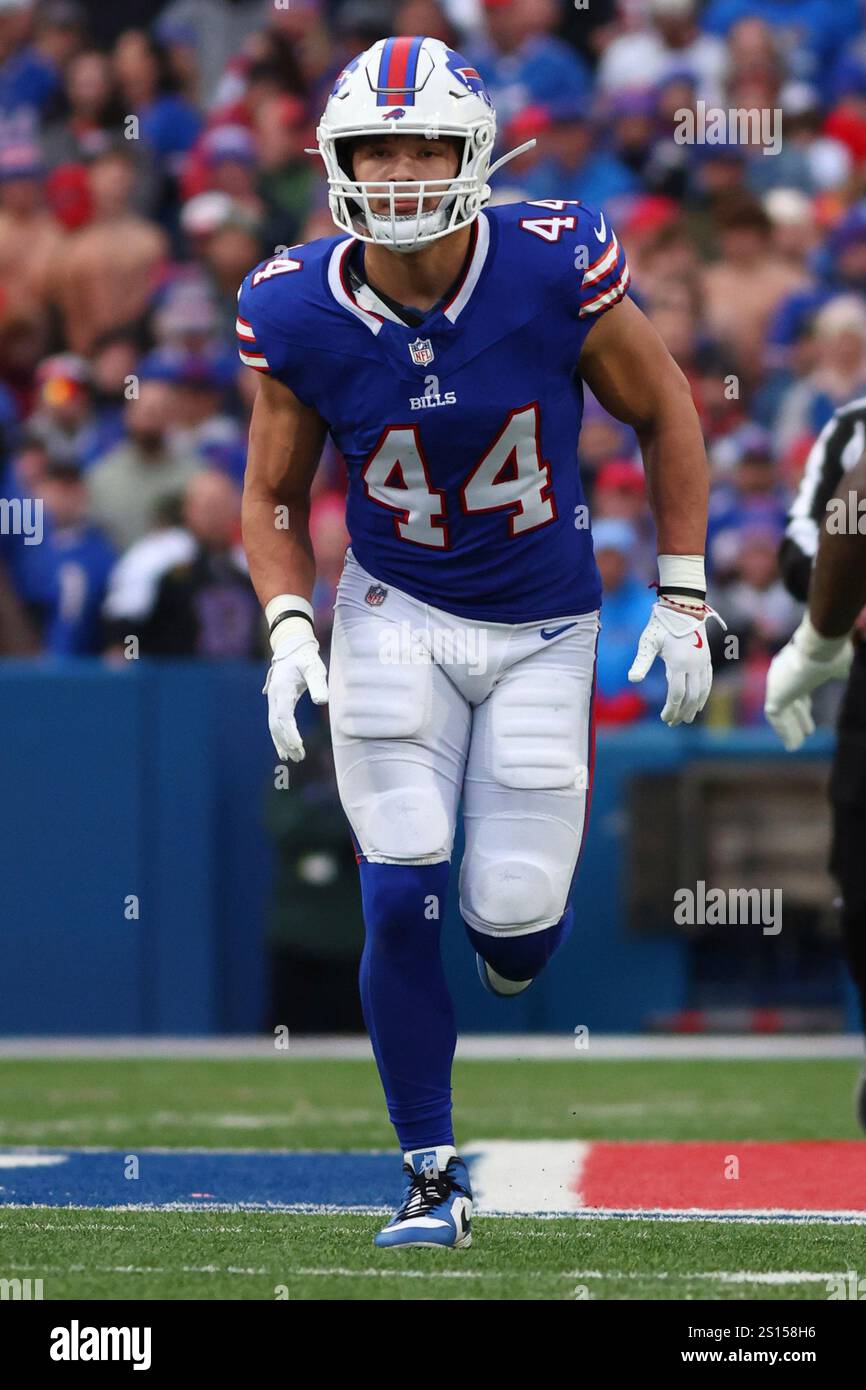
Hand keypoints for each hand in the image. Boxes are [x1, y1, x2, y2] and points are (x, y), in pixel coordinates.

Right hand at [263, 622, 328, 761]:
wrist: (292, 649)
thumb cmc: (306, 659)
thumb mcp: (314, 668)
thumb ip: (318, 683)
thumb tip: (321, 701)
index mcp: (282, 689)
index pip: (284, 716)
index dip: (290, 733)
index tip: (299, 745)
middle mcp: (274, 697)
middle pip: (276, 725)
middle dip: (287, 742)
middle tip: (299, 757)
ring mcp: (273, 700)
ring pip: (273, 726)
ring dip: (282, 743)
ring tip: (293, 758)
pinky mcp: (276, 703)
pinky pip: (275, 723)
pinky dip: (278, 738)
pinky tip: (284, 751)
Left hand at [628, 595, 723, 725]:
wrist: (683, 607)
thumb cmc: (661, 624)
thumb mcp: (648, 642)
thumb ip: (641, 662)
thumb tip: (632, 680)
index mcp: (679, 663)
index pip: (676, 694)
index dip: (671, 709)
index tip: (664, 718)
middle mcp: (694, 665)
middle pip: (691, 697)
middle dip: (682, 712)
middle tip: (673, 723)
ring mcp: (703, 662)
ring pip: (702, 691)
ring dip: (694, 707)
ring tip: (687, 718)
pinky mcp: (707, 658)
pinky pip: (708, 681)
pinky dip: (704, 695)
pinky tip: (698, 703)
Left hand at [764, 616, 852, 750]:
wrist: (820, 644)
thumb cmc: (833, 651)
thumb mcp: (839, 662)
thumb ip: (838, 670)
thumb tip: (845, 674)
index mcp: (797, 663)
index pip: (799, 686)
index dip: (804, 701)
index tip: (810, 711)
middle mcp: (784, 671)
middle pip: (792, 698)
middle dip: (799, 716)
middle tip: (808, 731)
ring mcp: (778, 683)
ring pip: (784, 710)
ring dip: (791, 728)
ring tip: (796, 746)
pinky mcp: (775, 695)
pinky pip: (776, 718)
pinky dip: (785, 731)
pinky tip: (792, 746)